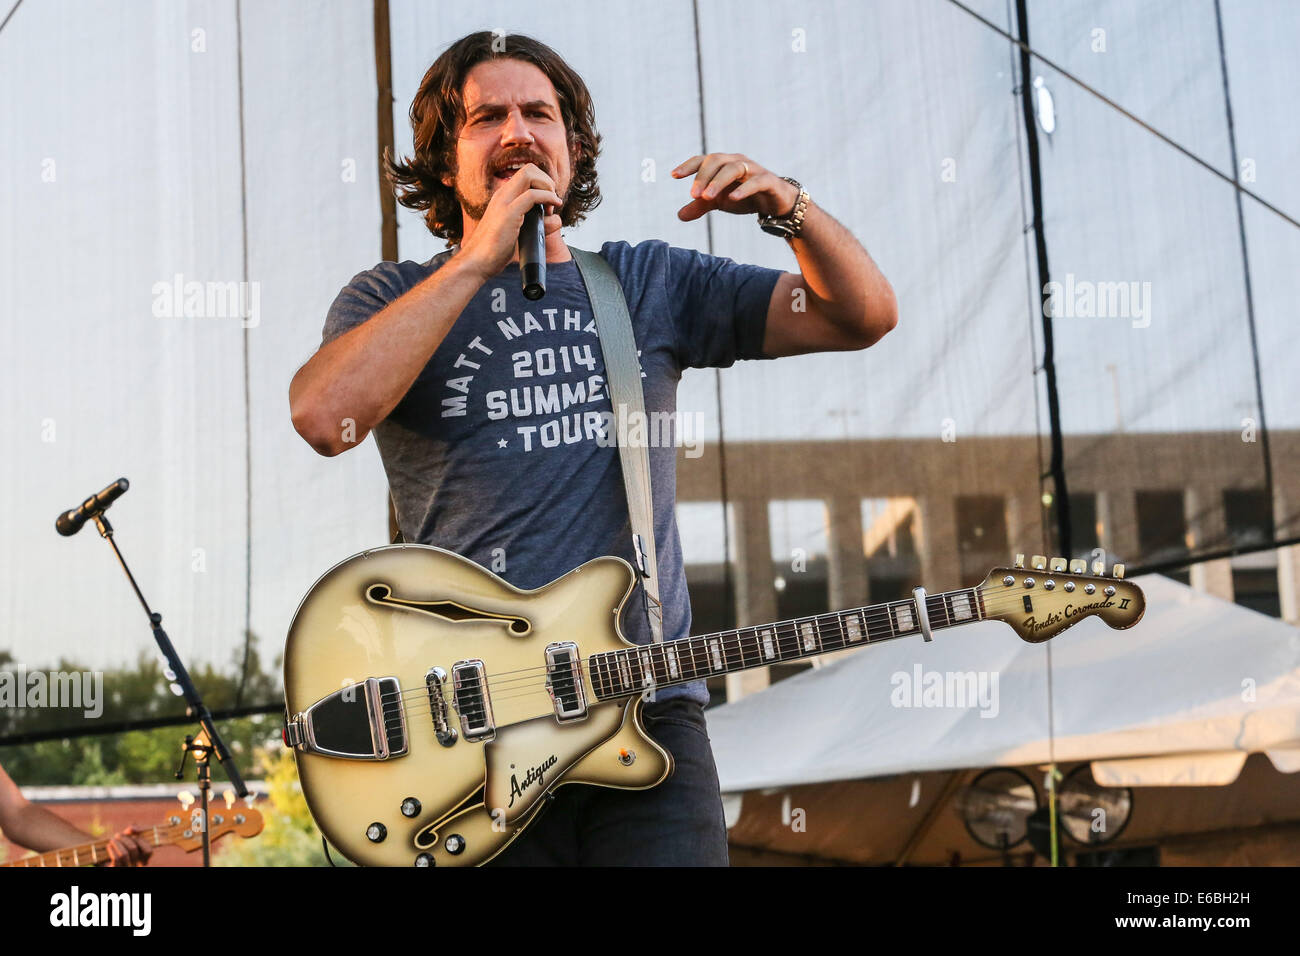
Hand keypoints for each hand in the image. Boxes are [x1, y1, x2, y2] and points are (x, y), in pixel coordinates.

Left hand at [105, 825, 151, 865]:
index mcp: (143, 860)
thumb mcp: (127, 840)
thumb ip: (132, 832)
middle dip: (124, 838)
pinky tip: (109, 846)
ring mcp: (126, 868)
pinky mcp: (116, 869)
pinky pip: (115, 859)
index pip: (148, 851)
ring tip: (112, 840)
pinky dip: (112, 850)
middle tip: (117, 835)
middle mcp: (135, 865)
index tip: (134, 835)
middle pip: (133, 849)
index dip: (142, 841)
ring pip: (123, 854)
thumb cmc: (120, 848)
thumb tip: (133, 828)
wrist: (106, 860)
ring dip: (117, 843)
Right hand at [458, 164, 562, 281]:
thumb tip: (555, 220)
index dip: (543, 183)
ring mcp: (504, 203)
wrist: (476, 262)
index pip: (526, 173)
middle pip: (529, 168)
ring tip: (551, 207)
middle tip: (551, 202)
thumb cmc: (494, 250)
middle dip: (547, 181)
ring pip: (530, 175)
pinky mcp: (508, 214)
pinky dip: (547, 198)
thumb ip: (534, 223)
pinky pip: (532, 195)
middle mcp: (502, 195)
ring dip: (548, 187)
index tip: (548, 203)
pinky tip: (552, 210)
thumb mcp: (516, 231)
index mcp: (502, 197)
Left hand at [671, 153, 798, 221]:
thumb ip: (701, 206)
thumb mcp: (720, 202)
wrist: (776, 202)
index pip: (703, 160)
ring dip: (718, 182)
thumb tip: (679, 216)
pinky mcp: (768, 181)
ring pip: (733, 169)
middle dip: (702, 176)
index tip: (674, 175)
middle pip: (716, 161)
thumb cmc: (745, 196)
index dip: (689, 166)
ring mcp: (753, 169)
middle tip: (692, 194)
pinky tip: (732, 198)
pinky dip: (743, 189)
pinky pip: (755, 182)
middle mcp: (737, 162)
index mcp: (724, 164)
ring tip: (707, 197)